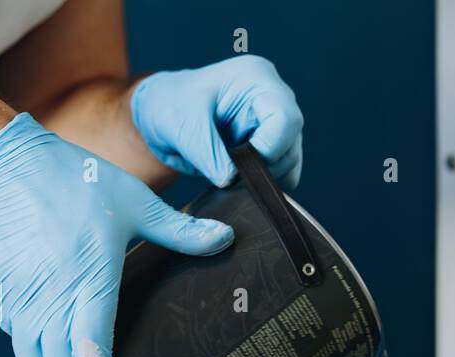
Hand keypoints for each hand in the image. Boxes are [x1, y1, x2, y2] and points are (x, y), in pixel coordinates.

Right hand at [0, 113, 233, 356]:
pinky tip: (38, 313)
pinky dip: (23, 330)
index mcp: (90, 281)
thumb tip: (225, 239)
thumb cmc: (70, 178)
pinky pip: (7, 328)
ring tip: (64, 344)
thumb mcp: (133, 201)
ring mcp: (15, 296)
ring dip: (47, 356)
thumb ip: (178, 230)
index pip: (93, 354)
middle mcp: (51, 296)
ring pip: (29, 354)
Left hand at [130, 55, 303, 188]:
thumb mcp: (183, 127)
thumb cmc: (170, 105)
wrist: (163, 114)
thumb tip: (231, 179)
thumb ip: (209, 153)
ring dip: (259, 174)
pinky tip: (236, 172)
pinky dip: (260, 180)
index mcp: (256, 78)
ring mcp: (274, 120)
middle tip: (228, 169)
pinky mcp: (271, 142)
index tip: (240, 163)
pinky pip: (282, 172)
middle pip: (290, 142)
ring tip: (226, 167)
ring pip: (289, 161)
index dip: (269, 149)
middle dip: (262, 165)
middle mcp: (273, 96)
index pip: (286, 119)